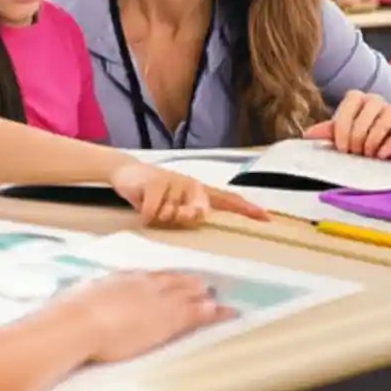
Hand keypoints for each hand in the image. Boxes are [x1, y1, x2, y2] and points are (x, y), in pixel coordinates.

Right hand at [61, 271, 232, 362]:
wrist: (81, 323)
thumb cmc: (72, 312)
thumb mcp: (82, 296)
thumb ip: (92, 295)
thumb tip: (86, 296)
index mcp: (123, 278)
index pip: (150, 277)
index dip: (164, 278)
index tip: (172, 279)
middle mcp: (144, 285)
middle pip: (173, 282)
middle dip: (188, 283)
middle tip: (202, 284)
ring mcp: (159, 301)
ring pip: (188, 295)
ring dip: (202, 295)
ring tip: (216, 297)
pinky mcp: (169, 321)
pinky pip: (197, 315)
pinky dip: (212, 313)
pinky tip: (222, 312)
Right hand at [110, 162, 267, 226]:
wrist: (125, 172)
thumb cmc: (151, 194)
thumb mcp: (171, 207)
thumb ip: (186, 215)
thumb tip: (196, 216)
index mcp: (198, 190)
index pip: (226, 199)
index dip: (245, 209)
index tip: (265, 217)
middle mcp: (191, 183)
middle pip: (196, 215)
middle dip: (182, 219)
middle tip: (167, 212)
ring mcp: (174, 181)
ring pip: (170, 216)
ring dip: (157, 217)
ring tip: (150, 205)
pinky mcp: (157, 182)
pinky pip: (155, 211)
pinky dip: (146, 215)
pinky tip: (141, 205)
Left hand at [304, 90, 390, 158]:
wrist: (383, 141)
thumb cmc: (357, 135)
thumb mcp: (341, 133)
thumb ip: (327, 132)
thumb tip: (307, 134)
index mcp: (355, 98)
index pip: (349, 106)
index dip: (344, 129)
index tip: (343, 148)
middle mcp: (374, 99)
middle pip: (366, 115)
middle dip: (359, 138)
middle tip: (356, 153)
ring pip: (385, 120)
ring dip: (374, 141)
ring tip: (368, 155)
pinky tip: (382, 154)